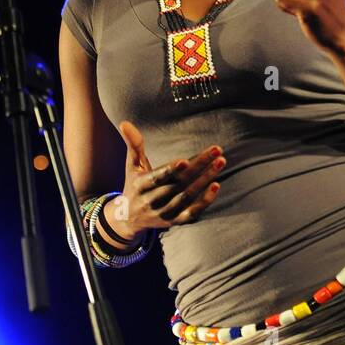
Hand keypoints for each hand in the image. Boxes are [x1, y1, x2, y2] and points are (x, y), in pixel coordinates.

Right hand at [109, 120, 225, 238]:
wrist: (129, 219)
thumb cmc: (134, 185)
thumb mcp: (132, 166)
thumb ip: (133, 144)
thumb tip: (125, 122)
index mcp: (141, 185)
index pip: (158, 177)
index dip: (171, 170)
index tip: (185, 160)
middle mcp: (152, 200)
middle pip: (178, 183)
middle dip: (199, 167)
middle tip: (217, 151)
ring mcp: (164, 212)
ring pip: (188, 197)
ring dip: (205, 180)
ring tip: (220, 163)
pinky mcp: (175, 221)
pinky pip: (192, 213)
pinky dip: (204, 202)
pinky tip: (216, 185)